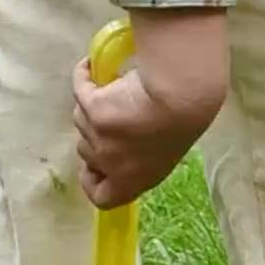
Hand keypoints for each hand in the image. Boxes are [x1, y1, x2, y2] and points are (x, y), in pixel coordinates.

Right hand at [73, 8, 229, 207]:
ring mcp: (97, 136)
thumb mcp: (166, 150)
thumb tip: (130, 140)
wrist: (180, 97)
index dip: (92, 181)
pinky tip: (90, 68)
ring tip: (114, 87)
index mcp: (133, 180)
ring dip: (93, 105)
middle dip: (95, 134)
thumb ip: (142, 154)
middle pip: (87, 152)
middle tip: (111, 114)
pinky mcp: (90, 108)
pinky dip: (84, 79)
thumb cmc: (184, 121)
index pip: (101, 197)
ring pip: (82, 120)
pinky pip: (80, 90)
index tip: (92, 166)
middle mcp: (110, 163)